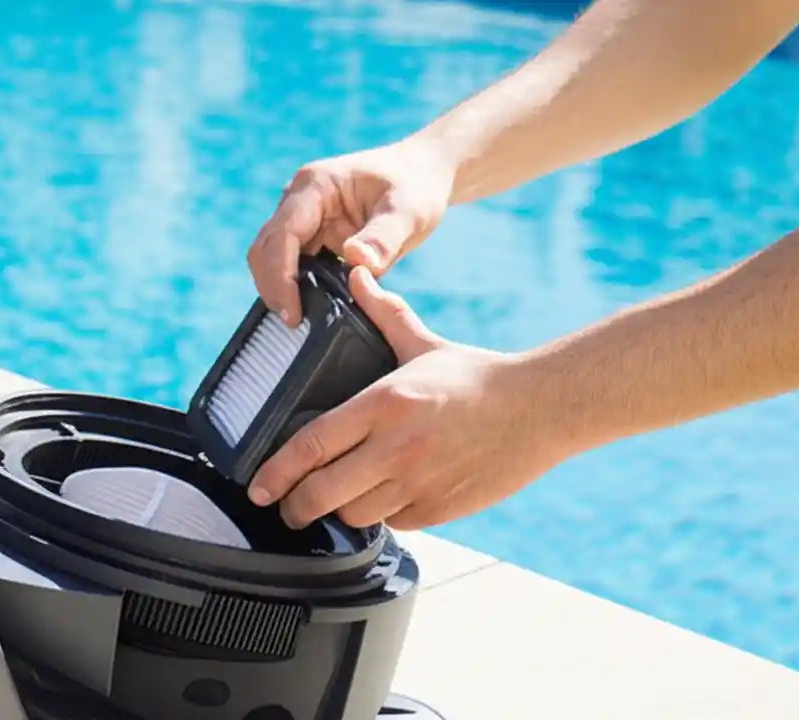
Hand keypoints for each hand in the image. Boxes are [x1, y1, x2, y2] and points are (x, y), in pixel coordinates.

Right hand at [247, 137, 455, 326]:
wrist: (420, 173)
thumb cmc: (415, 186)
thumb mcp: (409, 211)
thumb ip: (384, 237)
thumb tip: (358, 264)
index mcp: (315, 185)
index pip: (283, 234)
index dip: (280, 276)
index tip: (293, 313)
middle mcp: (300, 199)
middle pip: (266, 248)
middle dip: (273, 286)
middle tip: (294, 323)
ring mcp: (303, 217)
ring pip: (272, 258)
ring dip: (279, 288)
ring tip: (300, 320)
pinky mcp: (312, 235)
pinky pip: (292, 264)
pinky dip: (295, 286)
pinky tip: (311, 308)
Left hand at [247, 267, 575, 530]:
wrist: (539, 409)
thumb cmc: (477, 377)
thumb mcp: (423, 343)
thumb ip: (382, 313)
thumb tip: (356, 274)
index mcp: (384, 403)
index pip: (312, 444)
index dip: (276, 472)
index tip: (259, 485)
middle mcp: (396, 446)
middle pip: (322, 494)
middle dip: (295, 507)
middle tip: (287, 507)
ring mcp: (418, 481)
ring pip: (354, 515)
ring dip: (339, 512)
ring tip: (335, 501)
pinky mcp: (439, 508)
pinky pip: (392, 522)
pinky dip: (381, 515)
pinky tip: (382, 498)